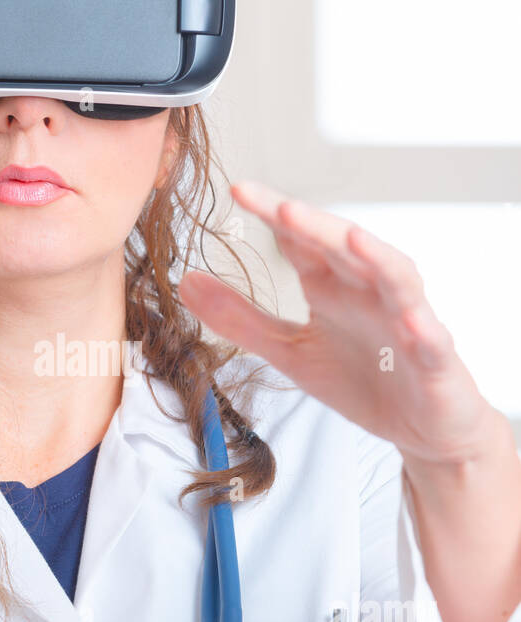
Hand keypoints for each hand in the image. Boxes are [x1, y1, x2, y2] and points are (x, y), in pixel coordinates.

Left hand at [179, 180, 499, 466]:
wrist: (421, 429)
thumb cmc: (362, 380)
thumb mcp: (290, 351)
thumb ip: (241, 318)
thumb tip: (186, 281)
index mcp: (333, 286)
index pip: (302, 241)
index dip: (275, 216)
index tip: (239, 191)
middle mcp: (370, 292)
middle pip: (346, 249)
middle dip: (317, 227)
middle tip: (282, 208)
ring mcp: (408, 322)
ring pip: (396, 279)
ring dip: (376, 256)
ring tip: (350, 237)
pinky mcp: (436, 361)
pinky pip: (432, 341)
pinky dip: (424, 328)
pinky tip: (411, 319)